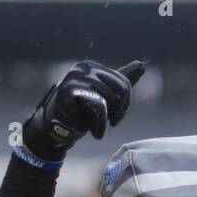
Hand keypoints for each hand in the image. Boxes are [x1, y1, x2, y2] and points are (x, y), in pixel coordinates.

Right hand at [22, 60, 144, 159]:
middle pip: (121, 89)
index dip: (125, 104)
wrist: (55, 130)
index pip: (124, 82)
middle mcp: (84, 67)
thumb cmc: (79, 113)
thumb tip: (142, 64)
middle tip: (110, 123)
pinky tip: (95, 132)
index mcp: (93, 67)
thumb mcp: (105, 96)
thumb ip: (121, 81)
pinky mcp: (70, 91)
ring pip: (111, 98)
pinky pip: (99, 106)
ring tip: (97, 127)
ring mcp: (76, 77)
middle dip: (119, 110)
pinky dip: (100, 123)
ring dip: (106, 120)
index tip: (116, 117)